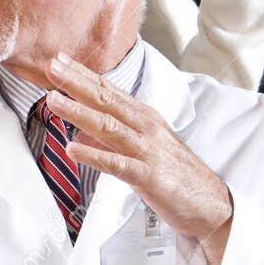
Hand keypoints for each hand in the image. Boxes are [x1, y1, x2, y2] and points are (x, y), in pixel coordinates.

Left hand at [46, 53, 233, 264]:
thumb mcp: (142, 149)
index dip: (83, 74)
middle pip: (106, 100)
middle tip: (52, 66)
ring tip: (53, 101)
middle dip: (76, 82)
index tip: (60, 59)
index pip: (109, 90)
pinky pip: (117, 164)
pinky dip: (94, 156)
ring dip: (79, 112)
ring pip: (108, 126)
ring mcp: (147, 150)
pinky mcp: (148, 176)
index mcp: (144, 118)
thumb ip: (110, 140)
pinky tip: (73, 150)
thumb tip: (78, 136)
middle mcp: (146, 127)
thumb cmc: (176, 175)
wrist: (211, 205)